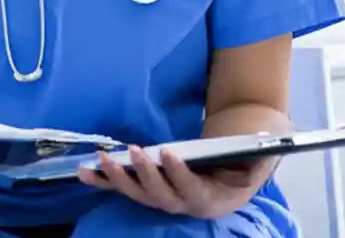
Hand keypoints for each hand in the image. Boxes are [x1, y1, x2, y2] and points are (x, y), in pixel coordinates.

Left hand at [77, 146, 275, 219]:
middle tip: (135, 151)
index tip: (168, 152)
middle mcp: (183, 205)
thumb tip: (260, 141)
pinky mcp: (145, 189)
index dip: (180, 175)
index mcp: (212, 200)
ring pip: (137, 195)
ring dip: (118, 179)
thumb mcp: (258, 158)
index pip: (193, 192)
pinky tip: (84, 172)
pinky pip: (121, 189)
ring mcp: (161, 199)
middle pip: (161, 197)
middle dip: (146, 175)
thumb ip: (258, 153)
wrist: (232, 171)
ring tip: (102, 160)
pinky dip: (101, 182)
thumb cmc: (244, 162)